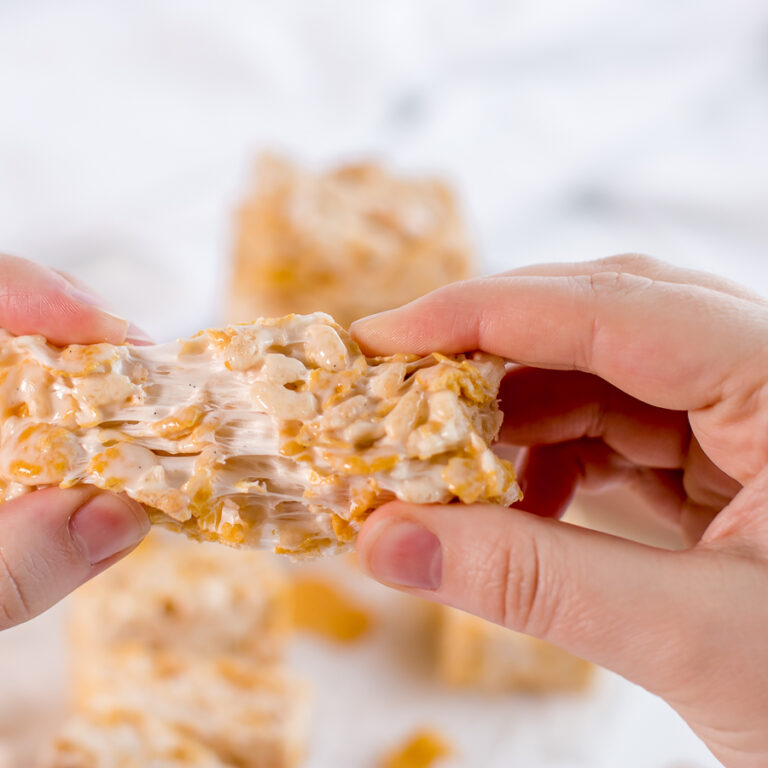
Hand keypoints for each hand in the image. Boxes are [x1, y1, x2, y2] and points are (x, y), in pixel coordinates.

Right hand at [352, 255, 767, 767]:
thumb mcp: (693, 637)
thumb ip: (533, 582)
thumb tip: (385, 542)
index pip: (622, 305)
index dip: (486, 310)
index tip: (380, 335)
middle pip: (608, 320)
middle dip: (491, 355)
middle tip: (392, 388)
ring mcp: (752, 418)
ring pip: (605, 376)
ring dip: (512, 416)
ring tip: (440, 464)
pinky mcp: (730, 464)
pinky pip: (618, 432)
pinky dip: (549, 460)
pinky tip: (511, 505)